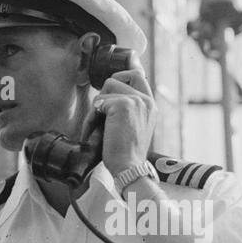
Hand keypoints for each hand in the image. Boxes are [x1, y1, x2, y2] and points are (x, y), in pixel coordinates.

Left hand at [95, 57, 156, 179]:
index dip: (120, 76)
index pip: (137, 75)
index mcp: (151, 105)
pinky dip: (91, 117)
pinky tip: (92, 131)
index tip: (108, 89)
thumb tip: (107, 95)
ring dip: (96, 106)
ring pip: (107, 87)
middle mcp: (146, 100)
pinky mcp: (123, 105)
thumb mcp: (133, 126)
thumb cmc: (126, 152)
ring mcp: (136, 101)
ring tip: (95, 125)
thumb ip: (128, 109)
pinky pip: (99, 102)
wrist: (129, 167)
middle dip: (106, 88)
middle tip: (100, 105)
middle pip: (119, 76)